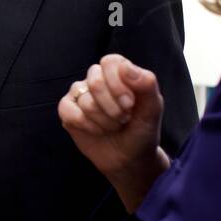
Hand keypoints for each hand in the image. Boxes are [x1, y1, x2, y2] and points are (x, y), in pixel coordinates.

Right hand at [57, 54, 168, 210]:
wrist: (129, 158)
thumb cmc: (141, 130)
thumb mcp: (153, 109)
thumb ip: (146, 84)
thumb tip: (125, 67)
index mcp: (118, 72)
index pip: (110, 62)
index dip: (118, 84)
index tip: (130, 104)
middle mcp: (96, 78)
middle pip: (95, 80)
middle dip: (112, 106)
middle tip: (124, 119)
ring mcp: (80, 94)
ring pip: (85, 100)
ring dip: (104, 120)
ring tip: (114, 127)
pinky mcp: (67, 110)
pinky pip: (71, 112)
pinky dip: (88, 126)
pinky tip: (98, 131)